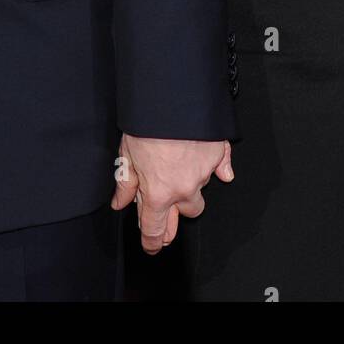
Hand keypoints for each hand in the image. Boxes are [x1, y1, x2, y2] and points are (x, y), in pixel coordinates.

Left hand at [112, 135, 232, 253]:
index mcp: (159, 193)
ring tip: (177, 165)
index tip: (152, 246)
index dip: (152, 242)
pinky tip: (218, 168)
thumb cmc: (146, 123)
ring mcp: (205, 172)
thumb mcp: (126, 154)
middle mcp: (185, 188)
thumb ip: (125, 183)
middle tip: (165, 207)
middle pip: (187, 213)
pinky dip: (219, 168)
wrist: (171, 97)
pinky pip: (223, 167)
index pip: (156, 229)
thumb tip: (121, 202)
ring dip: (191, 183)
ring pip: (201, 188)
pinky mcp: (219, 154)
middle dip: (177, 211)